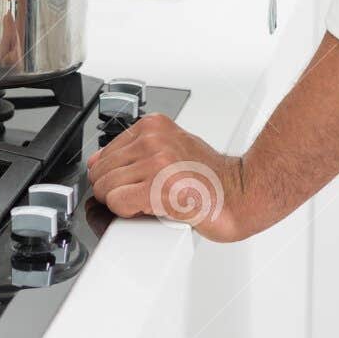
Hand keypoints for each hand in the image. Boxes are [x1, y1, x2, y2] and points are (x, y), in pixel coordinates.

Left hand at [86, 113, 247, 242]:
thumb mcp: (171, 147)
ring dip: (122, 203)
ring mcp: (156, 162)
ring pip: (105, 188)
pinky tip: (150, 208)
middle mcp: (153, 139)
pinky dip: (127, 212)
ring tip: (149, 202)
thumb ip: (136, 150)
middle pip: (101, 171)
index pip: (104, 153)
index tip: (134, 183)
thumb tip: (97, 161)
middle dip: (113, 190)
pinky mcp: (158, 187)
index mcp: (154, 125)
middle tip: (141, 196)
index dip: (114, 175)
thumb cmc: (211, 176)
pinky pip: (117, 203)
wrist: (241, 194)